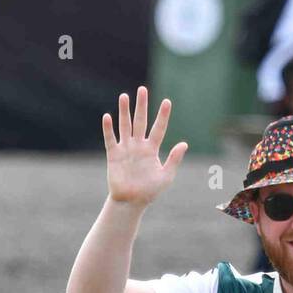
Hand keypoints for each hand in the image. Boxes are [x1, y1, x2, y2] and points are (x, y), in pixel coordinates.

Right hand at [102, 86, 187, 206]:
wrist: (131, 203)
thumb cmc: (150, 191)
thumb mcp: (166, 176)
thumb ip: (174, 159)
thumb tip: (184, 143)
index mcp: (152, 149)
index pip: (158, 128)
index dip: (163, 116)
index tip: (167, 102)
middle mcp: (138, 145)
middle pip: (140, 121)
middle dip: (142, 106)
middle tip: (143, 89)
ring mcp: (126, 149)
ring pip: (125, 125)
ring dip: (124, 111)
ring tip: (124, 96)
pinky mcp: (114, 155)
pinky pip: (111, 139)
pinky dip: (109, 129)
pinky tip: (108, 117)